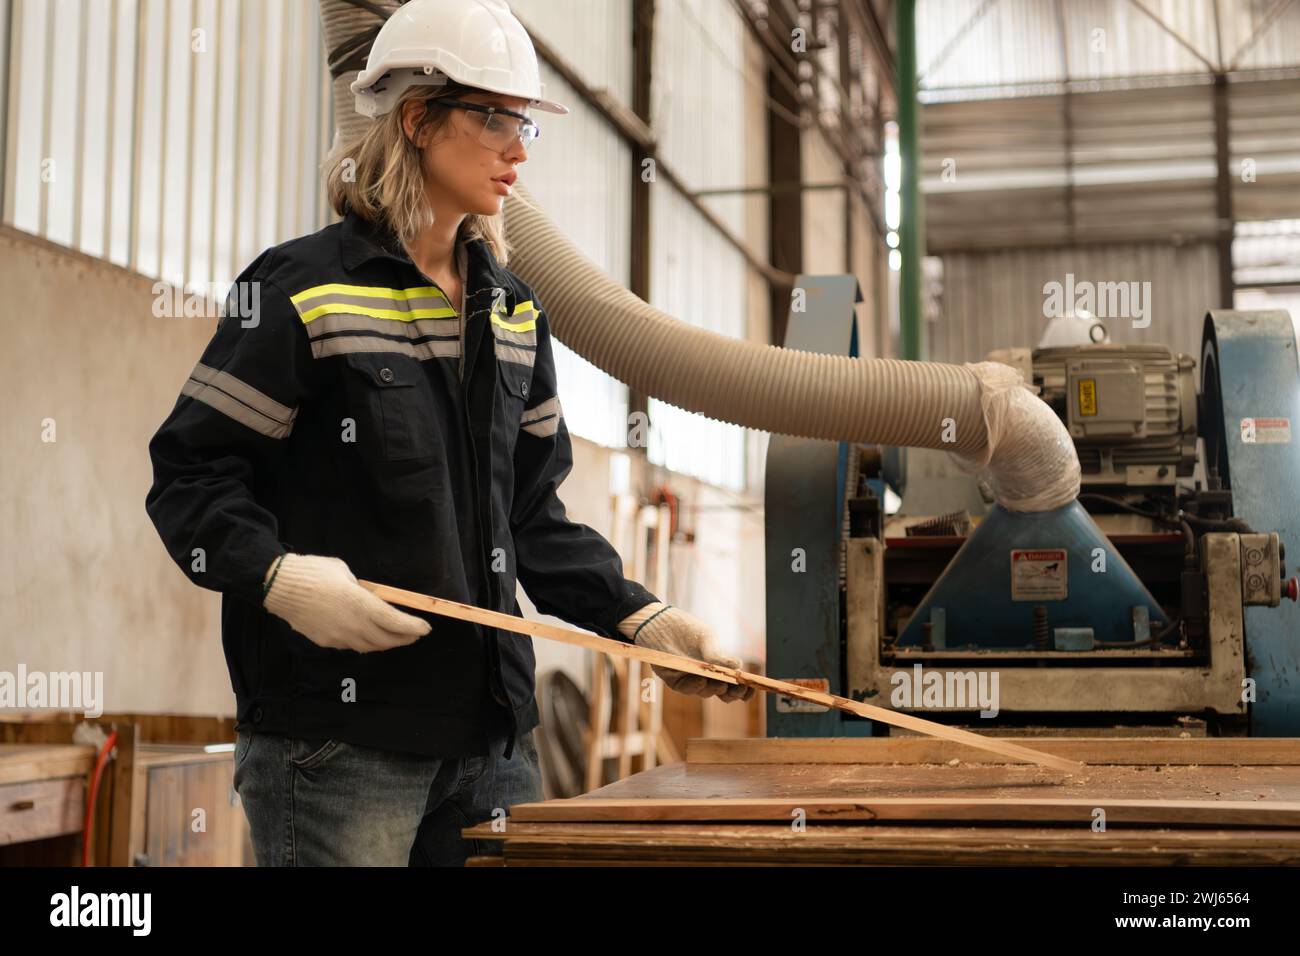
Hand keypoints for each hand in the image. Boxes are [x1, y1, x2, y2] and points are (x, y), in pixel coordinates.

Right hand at [262, 553, 430, 652]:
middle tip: (415, 634)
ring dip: (386, 644)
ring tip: (395, 638)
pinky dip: (366, 643)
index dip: (414, 627)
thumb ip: (361, 589)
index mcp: (362, 605)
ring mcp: (339, 636)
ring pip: (370, 647)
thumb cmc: (314, 572)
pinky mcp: (326, 641)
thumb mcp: (345, 572)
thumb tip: (367, 596)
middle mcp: (353, 625)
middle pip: (386, 640)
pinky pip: (352, 645)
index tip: (425, 628)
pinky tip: (369, 638)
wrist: (280, 586)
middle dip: (404, 638)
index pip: (396, 622)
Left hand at [618, 603, 752, 701]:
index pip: (734, 682)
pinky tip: (701, 679)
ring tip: (719, 681)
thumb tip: (738, 667)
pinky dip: (695, 686)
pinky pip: (687, 689)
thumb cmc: (684, 627)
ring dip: (715, 688)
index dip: (744, 688)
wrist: (656, 622)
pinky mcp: (675, 681)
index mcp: (718, 664)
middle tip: (738, 688)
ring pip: (707, 692)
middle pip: (723, 692)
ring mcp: (691, 679)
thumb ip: (718, 654)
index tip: (752, 688)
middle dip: (732, 692)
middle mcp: (706, 675)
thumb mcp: (705, 638)